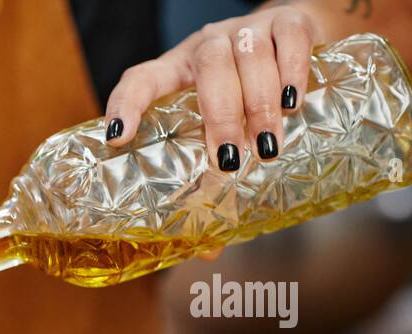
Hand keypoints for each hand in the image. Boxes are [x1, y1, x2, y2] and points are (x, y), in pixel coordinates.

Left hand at [103, 5, 321, 171]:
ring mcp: (249, 29)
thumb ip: (205, 158)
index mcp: (177, 69)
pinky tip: (291, 105)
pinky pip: (291, 39)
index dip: (125, 106)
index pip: (141, 80)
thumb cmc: (241, 87)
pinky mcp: (290, 20)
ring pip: (251, 55)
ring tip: (266, 146)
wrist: (293, 33)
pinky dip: (293, 72)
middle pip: (211, 67)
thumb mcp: (213, 116)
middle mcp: (210, 43)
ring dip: (260, 104)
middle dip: (221, 116)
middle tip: (229, 159)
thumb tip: (208, 234)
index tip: (118, 139)